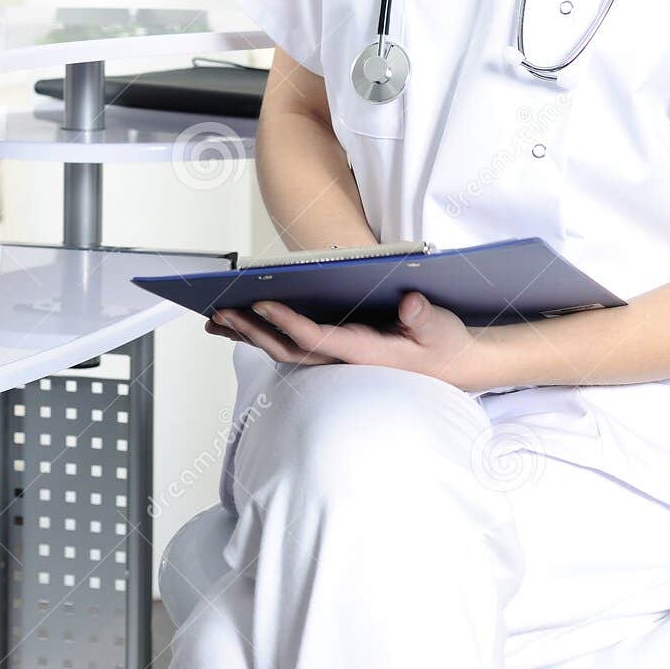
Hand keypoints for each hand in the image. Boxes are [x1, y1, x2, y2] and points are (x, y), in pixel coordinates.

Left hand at [204, 293, 505, 391]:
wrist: (453, 365)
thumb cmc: (443, 344)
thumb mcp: (442, 327)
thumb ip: (425, 317)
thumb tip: (411, 303)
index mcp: (365, 353)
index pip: (318, 340)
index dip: (289, 322)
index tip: (262, 302)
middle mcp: (344, 361)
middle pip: (289, 349)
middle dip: (254, 331)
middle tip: (221, 311)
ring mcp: (338, 361)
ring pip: (285, 351)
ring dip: (250, 336)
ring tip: (216, 318)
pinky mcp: (336, 354)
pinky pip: (293, 347)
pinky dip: (265, 336)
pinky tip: (243, 324)